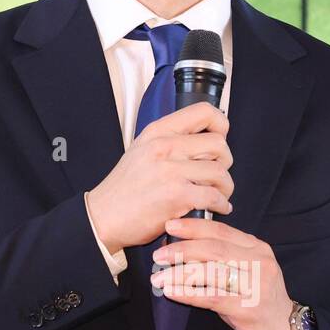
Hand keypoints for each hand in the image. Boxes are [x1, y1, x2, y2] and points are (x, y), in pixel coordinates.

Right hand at [86, 102, 232, 250]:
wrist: (104, 216)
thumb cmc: (125, 188)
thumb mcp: (141, 149)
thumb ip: (170, 140)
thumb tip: (204, 138)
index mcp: (158, 131)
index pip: (204, 112)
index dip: (220, 125)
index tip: (219, 139)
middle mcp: (164, 146)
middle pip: (219, 144)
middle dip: (224, 162)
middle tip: (215, 176)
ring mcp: (170, 170)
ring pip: (220, 172)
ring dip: (224, 187)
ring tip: (216, 195)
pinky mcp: (177, 195)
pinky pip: (214, 196)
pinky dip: (220, 205)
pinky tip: (215, 208)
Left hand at [149, 217, 296, 329]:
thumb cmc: (255, 300)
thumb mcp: (243, 271)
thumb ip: (220, 257)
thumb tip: (179, 247)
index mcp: (257, 248)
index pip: (221, 231)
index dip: (193, 227)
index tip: (169, 226)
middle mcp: (260, 263)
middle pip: (214, 249)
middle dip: (182, 250)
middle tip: (159, 256)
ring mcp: (257, 286)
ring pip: (211, 273)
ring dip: (180, 274)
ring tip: (159, 277)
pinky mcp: (249, 310)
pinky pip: (212, 298)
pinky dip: (188, 293)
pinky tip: (171, 292)